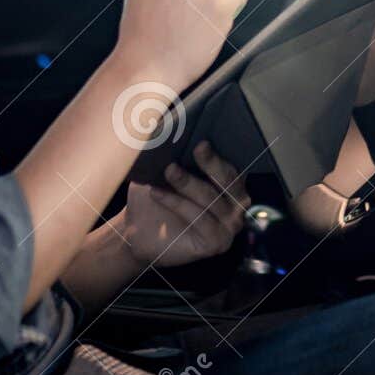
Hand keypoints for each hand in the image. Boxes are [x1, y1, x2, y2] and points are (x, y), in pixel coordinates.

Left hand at [115, 142, 250, 268]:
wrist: (137, 231)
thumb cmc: (156, 197)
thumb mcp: (164, 171)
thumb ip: (175, 153)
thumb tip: (174, 131)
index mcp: (230, 185)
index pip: (232, 168)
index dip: (218, 156)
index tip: (201, 143)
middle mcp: (236, 205)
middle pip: (229, 182)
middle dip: (211, 164)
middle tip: (195, 149)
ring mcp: (229, 226)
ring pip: (212, 200)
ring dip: (188, 184)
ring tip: (168, 170)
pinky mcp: (217, 243)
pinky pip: (201, 220)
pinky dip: (178, 204)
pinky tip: (158, 194)